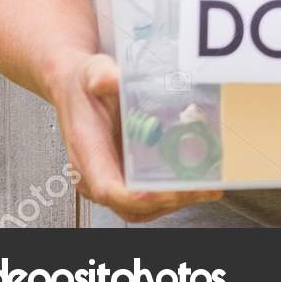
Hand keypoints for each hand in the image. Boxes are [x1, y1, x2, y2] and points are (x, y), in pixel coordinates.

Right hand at [49, 52, 222, 223]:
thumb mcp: (92, 73)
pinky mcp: (119, 176)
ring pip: (139, 208)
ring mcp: (107, 178)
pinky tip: (194, 184)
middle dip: (168, 201)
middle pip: (130, 206)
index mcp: (87, 153)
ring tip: (207, 188)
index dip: (142, 196)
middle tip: (204, 188)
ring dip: (173, 203)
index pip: (110, 189)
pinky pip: (143, 199)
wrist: (74, 88)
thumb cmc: (82, 85)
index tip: (172, 191)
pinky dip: (168, 197)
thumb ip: (101, 76)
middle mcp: (94, 174)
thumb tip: (113, 78)